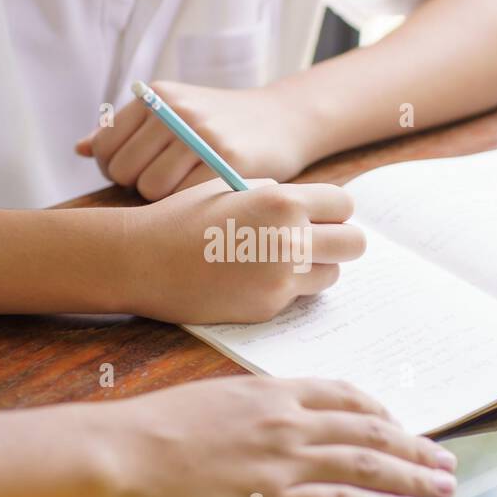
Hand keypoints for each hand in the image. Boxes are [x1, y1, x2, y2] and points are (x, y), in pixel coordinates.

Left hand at [75, 80, 317, 199]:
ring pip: (150, 188)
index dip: (113, 170)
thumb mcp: (173, 113)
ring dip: (163, 199)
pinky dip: (188, 205)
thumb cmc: (221, 124)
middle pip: (123, 170)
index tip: (137, 174)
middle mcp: (174, 110)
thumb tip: (79, 148)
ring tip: (184, 191)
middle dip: (137, 186)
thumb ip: (126, 131)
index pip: (104, 147)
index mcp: (155, 96)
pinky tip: (202, 198)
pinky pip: (184, 197)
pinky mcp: (225, 158)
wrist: (283, 119)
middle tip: (164, 185)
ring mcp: (200, 133)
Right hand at [80, 377, 456, 496]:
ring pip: (368, 464)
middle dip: (413, 445)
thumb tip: (272, 419)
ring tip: (443, 485)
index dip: (381, 413)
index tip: (399, 425)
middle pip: (370, 430)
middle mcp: (290, 421)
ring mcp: (286, 461)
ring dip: (413, 476)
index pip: (345, 396)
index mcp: (272, 393)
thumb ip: (252, 408)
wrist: (120, 453)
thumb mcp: (211, 399)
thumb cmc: (151, 428)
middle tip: (444, 457)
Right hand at [121, 178, 365, 322]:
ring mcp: (280, 279)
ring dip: (315, 268)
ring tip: (280, 259)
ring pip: (331, 275)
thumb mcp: (232, 189)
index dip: (333, 211)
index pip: (343, 206)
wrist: (143, 261)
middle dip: (339, 242)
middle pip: (353, 244)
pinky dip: (284, 288)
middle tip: (318, 242)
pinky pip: (296, 297)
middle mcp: (289, 241)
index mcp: (282, 202)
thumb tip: (312, 208)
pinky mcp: (267, 307)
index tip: (320, 216)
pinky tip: (250, 278)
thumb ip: (277, 195)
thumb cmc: (183, 218)